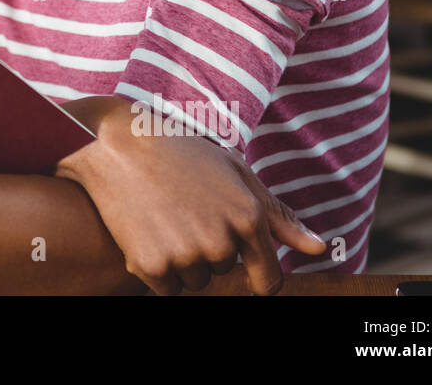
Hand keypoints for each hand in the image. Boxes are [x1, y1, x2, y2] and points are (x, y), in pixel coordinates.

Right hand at [56, 96, 326, 295]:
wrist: (112, 143)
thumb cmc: (178, 150)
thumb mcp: (233, 171)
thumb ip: (278, 215)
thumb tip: (319, 249)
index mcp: (249, 216)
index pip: (267, 280)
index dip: (253, 273)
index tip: (236, 260)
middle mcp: (222, 240)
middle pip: (224, 273)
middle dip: (207, 249)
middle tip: (182, 208)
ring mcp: (186, 255)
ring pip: (194, 281)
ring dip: (181, 260)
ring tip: (162, 216)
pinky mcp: (152, 265)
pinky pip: (165, 287)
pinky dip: (155, 267)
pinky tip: (145, 230)